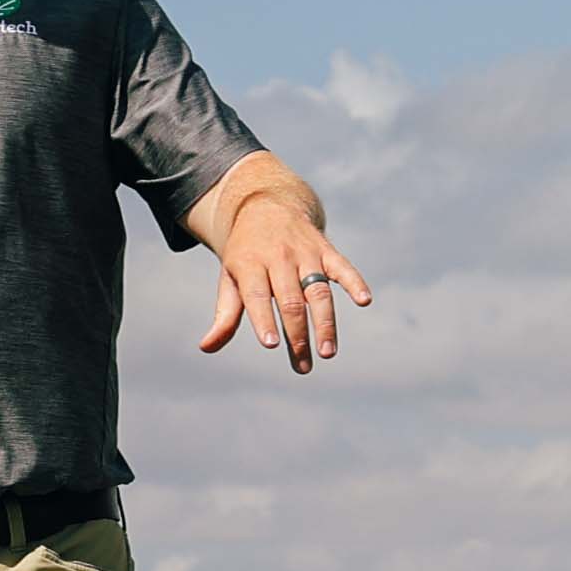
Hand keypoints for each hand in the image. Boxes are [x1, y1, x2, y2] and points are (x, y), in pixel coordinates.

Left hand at [196, 198, 372, 372]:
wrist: (266, 204)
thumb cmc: (245, 252)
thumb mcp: (230, 277)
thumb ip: (225, 314)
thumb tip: (206, 347)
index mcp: (249, 264)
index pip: (257, 296)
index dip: (264, 319)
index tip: (271, 344)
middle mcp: (278, 258)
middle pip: (290, 301)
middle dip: (297, 335)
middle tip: (303, 366)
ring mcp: (304, 253)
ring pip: (317, 291)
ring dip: (325, 323)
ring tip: (327, 352)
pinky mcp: (325, 249)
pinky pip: (342, 267)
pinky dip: (355, 282)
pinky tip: (364, 300)